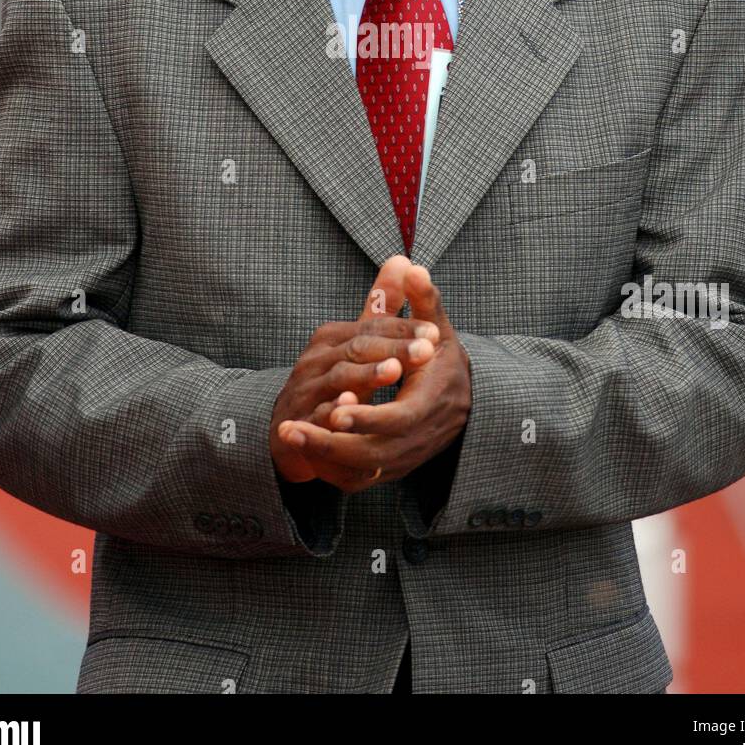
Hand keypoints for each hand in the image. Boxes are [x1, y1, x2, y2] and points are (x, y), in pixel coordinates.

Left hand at [279, 264, 470, 489]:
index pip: (397, 421)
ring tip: (288, 433)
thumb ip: (423, 299)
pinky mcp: (388, 470)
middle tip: (290, 428)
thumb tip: (407, 265)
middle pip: (371, 454)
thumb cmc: (441, 361)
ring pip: (360, 472)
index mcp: (428, 405)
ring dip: (322, 456)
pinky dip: (328, 469)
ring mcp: (402, 459)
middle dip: (329, 443)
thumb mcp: (438, 330)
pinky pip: (355, 479)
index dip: (366, 418)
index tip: (334, 407)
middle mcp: (416, 439)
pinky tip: (302, 449)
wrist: (456, 405)